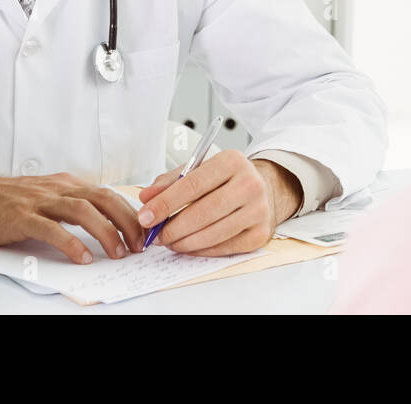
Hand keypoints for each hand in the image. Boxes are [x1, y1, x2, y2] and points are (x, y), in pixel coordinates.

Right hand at [0, 168, 144, 264]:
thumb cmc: (4, 201)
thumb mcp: (44, 196)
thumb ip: (70, 205)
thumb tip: (102, 222)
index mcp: (64, 184)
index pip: (107, 194)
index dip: (129, 212)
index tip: (143, 231)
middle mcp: (56, 189)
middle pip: (102, 199)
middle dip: (126, 222)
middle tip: (139, 244)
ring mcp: (38, 201)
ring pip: (82, 210)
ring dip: (105, 232)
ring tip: (117, 252)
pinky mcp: (20, 217)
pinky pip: (50, 228)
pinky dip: (69, 243)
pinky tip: (81, 257)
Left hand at [135, 150, 303, 256]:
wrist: (264, 189)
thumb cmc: (226, 179)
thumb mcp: (200, 170)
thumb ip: (171, 181)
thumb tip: (146, 198)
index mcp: (232, 161)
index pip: (193, 184)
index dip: (165, 203)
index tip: (146, 216)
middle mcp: (250, 183)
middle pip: (204, 212)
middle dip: (173, 227)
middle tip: (155, 235)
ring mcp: (259, 210)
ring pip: (213, 233)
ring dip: (185, 242)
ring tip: (169, 242)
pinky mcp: (260, 233)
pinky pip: (224, 247)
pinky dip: (201, 249)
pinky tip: (188, 246)